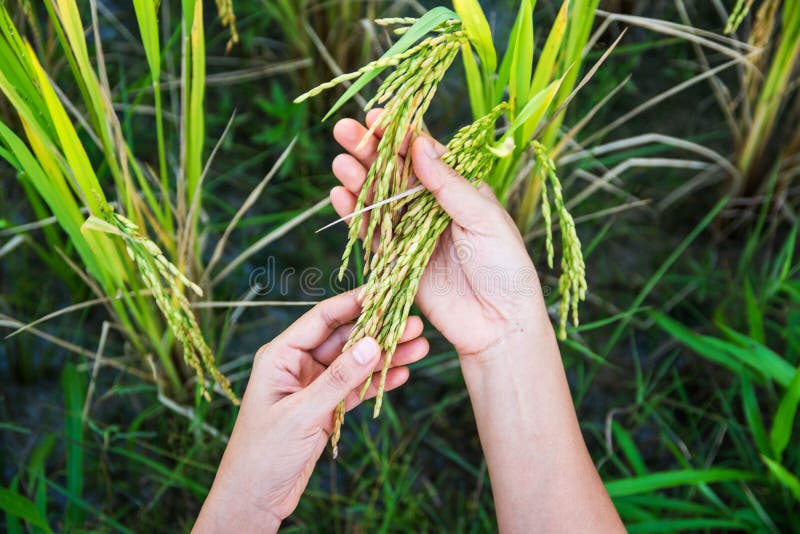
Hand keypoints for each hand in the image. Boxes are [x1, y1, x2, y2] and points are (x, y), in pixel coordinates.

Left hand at [194, 290, 428, 531]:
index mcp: (280, 355)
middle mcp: (297, 365)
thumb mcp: (302, 413)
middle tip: (414, 323)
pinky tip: (402, 374)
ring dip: (385, 356)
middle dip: (379, 331)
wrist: (254, 498)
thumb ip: (339, 379)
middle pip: (344, 339)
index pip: (322, 319)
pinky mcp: (325, 409)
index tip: (384, 292)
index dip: (353, 303)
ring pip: (354, 364)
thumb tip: (372, 344)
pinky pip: (356, 389)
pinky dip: (378, 382)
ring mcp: (312, 387)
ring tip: (419, 346)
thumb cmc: (264, 452)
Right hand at [331, 110, 552, 358]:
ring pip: (378, 200)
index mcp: (459, 189)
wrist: (500, 325)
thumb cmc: (505, 268)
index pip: (424, 154)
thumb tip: (420, 144)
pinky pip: (372, 234)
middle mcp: (432, 207)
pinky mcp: (398, 261)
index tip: (378, 116)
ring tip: (341, 162)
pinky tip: (340, 196)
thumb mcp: (484, 218)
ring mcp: (412, 233)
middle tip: (344, 131)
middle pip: (394, 172)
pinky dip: (355, 216)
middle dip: (369, 151)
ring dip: (358, 180)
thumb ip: (449, 185)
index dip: (400, 134)